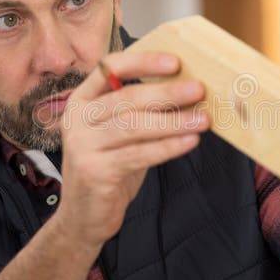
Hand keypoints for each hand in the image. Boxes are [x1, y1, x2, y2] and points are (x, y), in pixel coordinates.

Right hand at [56, 51, 207, 250]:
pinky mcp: (94, 171)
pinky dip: (168, 147)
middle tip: (199, 89)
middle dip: (167, 93)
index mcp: (82, 101)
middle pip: (126, 98)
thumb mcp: (118, 134)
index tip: (175, 62)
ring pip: (134, 126)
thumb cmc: (108, 168)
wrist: (83, 217)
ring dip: (173, 121)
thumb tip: (187, 90)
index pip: (110, 69)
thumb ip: (140, 112)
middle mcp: (77, 119)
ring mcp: (82, 145)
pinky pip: (138, 154)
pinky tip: (190, 142)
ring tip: (202, 119)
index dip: (143, 62)